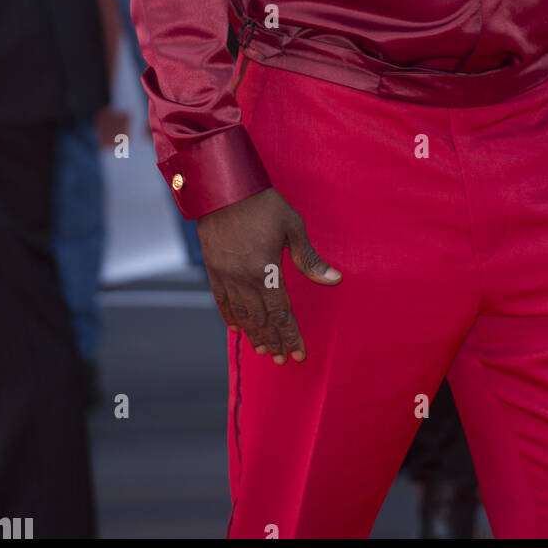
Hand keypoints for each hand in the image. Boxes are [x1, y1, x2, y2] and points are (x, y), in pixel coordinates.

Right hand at [197, 188, 340, 362]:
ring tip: (264, 350)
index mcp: (265, 271)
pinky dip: (230, 317)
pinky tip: (237, 328)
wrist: (223, 188)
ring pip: (241, 315)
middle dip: (274, 342)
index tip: (299, 354)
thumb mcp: (293, 227)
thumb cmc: (263, 204)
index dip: (291, 336)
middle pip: (261, 320)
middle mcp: (243, 279)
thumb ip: (310, 259)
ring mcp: (224, 275)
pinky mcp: (212, 268)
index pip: (282, 313)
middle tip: (282, 360)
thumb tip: (335, 280)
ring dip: (254, 335)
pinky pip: (221, 300)